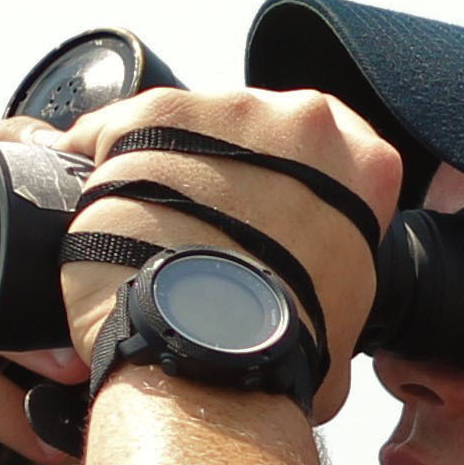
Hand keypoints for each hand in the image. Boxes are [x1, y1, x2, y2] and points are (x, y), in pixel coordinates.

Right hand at [0, 113, 86, 464]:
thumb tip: (177, 329)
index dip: (52, 204)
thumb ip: (120, 369)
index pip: (12, 225)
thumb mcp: (97, 422)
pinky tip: (33, 439)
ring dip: (27, 351)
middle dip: (42, 270)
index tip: (115, 210)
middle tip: (100, 307)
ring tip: (75, 384)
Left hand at [56, 87, 399, 421]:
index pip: (333, 142)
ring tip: (147, 225)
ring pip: (187, 123)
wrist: (215, 353)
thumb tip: (316, 300)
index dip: (292, 171)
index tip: (269, 195)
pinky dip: (99, 159)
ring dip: (167, 162)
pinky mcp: (153, 115)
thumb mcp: (346, 307)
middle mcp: (302, 122)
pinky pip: (114, 126)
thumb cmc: (283, 345)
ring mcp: (227, 111)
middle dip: (228, 163)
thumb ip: (337, 270)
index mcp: (365, 166)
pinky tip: (98, 208)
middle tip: (206, 219)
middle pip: (257, 125)